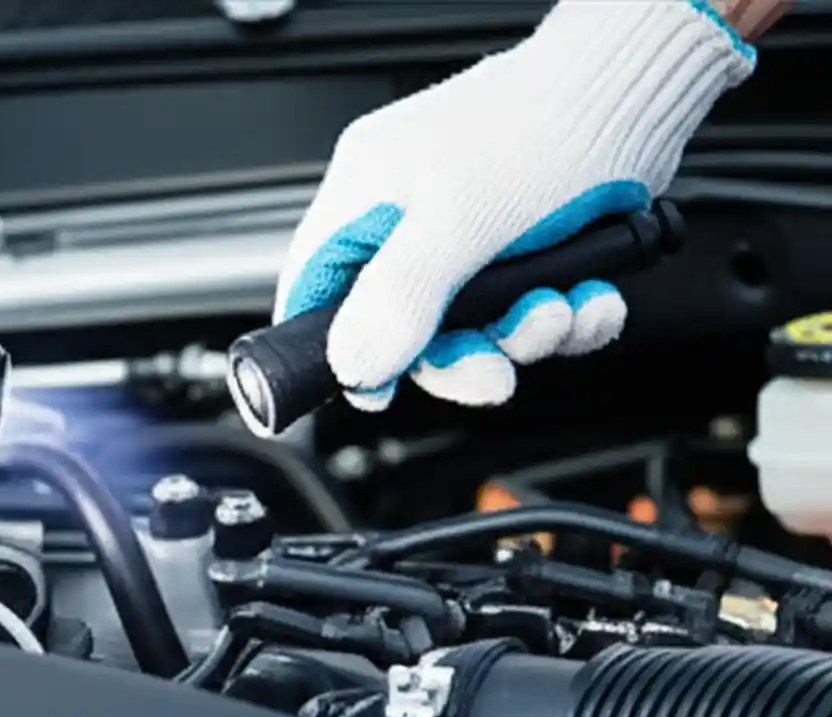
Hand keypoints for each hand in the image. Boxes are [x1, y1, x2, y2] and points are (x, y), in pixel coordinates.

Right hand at [275, 1, 753, 410]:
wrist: (635, 91)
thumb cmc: (542, 125)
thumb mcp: (459, 223)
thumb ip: (400, 298)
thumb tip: (354, 364)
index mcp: (366, 195)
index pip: (315, 287)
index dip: (338, 348)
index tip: (378, 391)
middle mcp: (409, 214)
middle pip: (404, 325)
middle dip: (459, 356)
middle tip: (495, 373)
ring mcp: (468, 229)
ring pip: (475, 324)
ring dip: (525, 335)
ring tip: (560, 311)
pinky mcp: (525, 242)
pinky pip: (527, 307)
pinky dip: (565, 316)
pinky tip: (589, 298)